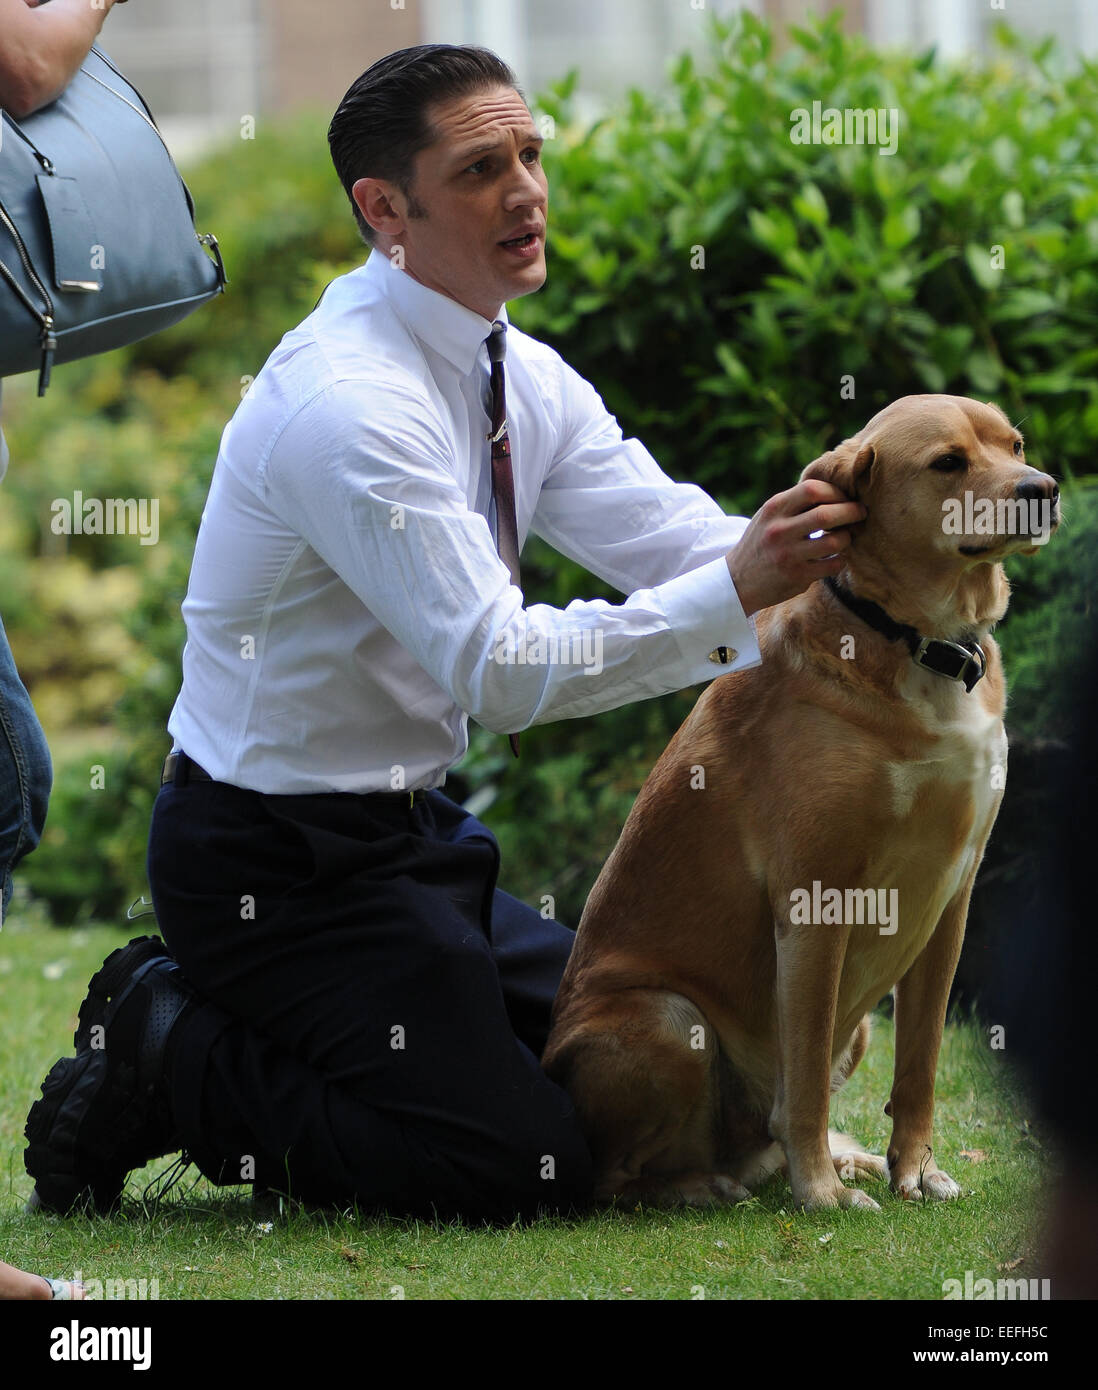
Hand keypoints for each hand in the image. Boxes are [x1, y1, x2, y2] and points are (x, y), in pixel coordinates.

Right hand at [726, 479, 865, 616]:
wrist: (736, 581)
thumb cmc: (761, 542)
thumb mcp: (769, 515)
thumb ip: (795, 502)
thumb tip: (836, 489)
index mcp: (774, 508)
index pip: (813, 489)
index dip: (835, 491)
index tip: (844, 498)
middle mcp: (779, 530)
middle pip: (827, 513)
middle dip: (852, 511)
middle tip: (860, 512)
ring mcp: (788, 555)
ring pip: (834, 541)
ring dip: (847, 538)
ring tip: (846, 538)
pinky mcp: (796, 577)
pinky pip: (833, 565)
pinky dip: (841, 560)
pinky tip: (836, 558)